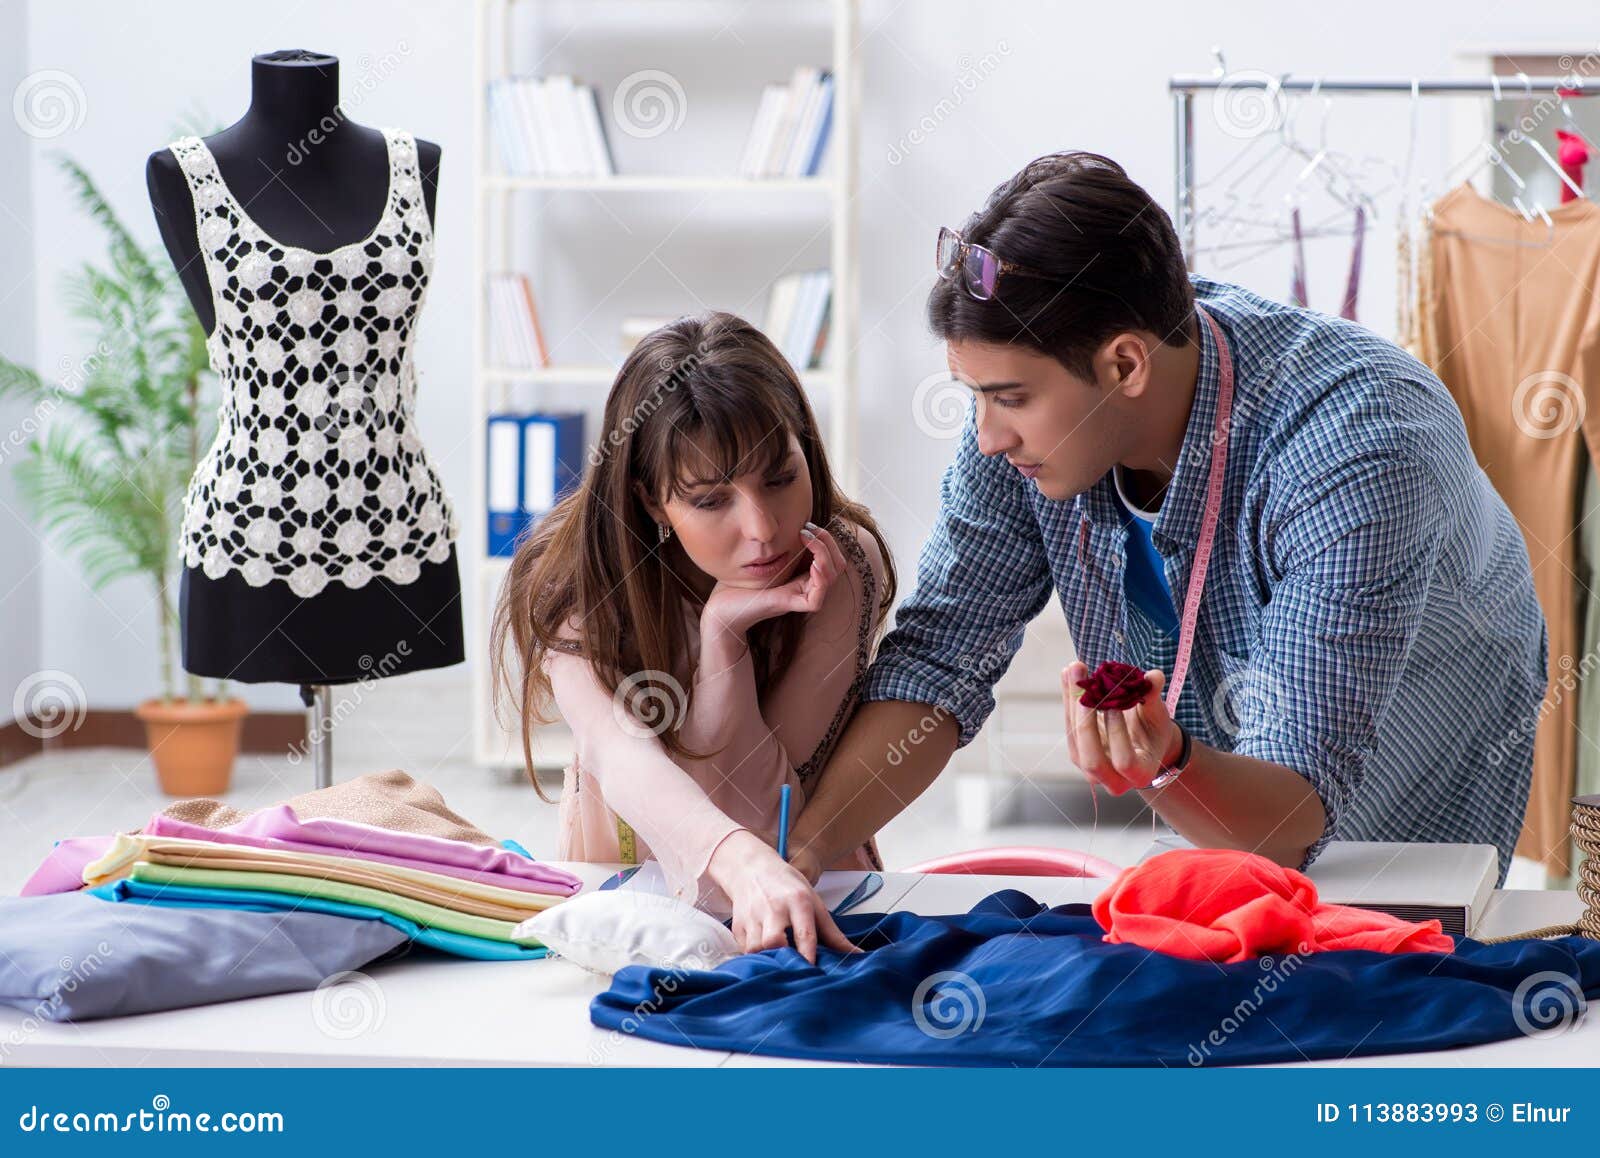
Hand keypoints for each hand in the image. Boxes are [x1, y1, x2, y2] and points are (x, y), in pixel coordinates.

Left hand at [701, 522, 845, 639]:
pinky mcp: (792, 606)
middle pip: (838, 564)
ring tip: (807, 539)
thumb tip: (800, 521)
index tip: (807, 524)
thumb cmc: (742, 579)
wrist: (723, 603)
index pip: (832, 556)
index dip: (826, 538)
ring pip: (831, 577)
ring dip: (824, 554)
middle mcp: (806, 586)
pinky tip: (812, 564)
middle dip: (828, 542)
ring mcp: (800, 597)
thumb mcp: (768, 554)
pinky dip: (821, 579)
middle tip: (808, 529)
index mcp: (804, 574)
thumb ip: (785, 543)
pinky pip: (817, 598)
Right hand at [706, 829, 857, 962]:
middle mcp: (773, 908)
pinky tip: (764, 957)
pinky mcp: (737, 925)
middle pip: (774, 941)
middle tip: (793, 967)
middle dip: (783, 957)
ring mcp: (752, 917)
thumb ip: (833, 933)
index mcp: (797, 901)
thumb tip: (857, 955)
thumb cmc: (789, 887)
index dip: (809, 957)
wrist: (752, 869)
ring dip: (768, 959)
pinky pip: (744, 950)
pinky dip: (755, 957)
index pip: (805, 934)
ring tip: (779, 963)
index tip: (815, 974)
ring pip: (756, 949)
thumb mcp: (814, 903)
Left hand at [1062, 661, 1181, 794]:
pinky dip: (1068, 698)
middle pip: (1091, 758)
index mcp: (1140, 774)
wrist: (1142, 740)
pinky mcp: (1076, 753)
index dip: (1117, 733)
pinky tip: (1070, 674)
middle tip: (1086, 683)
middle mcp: (1113, 780)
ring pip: (1075, 739)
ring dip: (1072, 701)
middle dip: (1085, 720)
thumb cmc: (1153, 728)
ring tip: (1075, 669)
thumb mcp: (1158, 715)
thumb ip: (1154, 698)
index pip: (1124, 761)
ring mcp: (1091, 770)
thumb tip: (1153, 676)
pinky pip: (1069, 726)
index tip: (1115, 704)